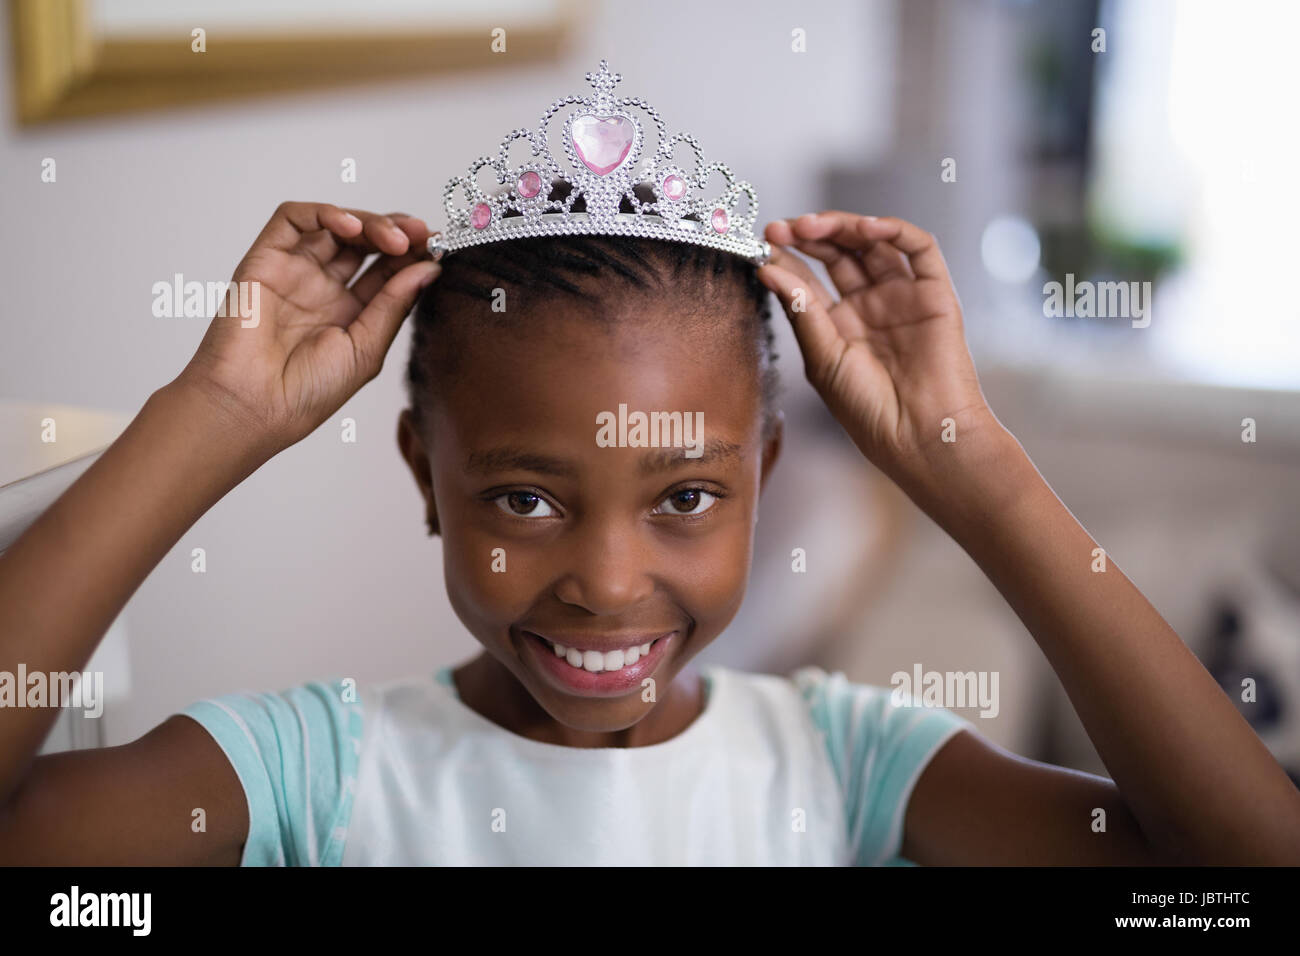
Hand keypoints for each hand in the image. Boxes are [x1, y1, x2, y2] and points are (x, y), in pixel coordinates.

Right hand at [176, 202, 439, 457]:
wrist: (253, 406)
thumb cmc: (306, 392)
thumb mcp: (367, 349)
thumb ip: (395, 305)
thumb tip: (430, 267)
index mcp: (350, 313)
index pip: (387, 271)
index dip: (414, 255)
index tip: (440, 248)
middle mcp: (323, 288)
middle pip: (365, 243)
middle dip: (398, 232)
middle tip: (422, 234)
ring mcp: (295, 272)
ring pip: (335, 225)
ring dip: (370, 222)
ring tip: (396, 237)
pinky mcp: (265, 259)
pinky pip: (292, 219)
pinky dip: (324, 213)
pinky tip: (351, 228)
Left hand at [757, 212, 1004, 483]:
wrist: (919, 435)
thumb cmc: (869, 410)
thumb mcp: (823, 359)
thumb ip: (800, 310)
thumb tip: (768, 269)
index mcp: (838, 325)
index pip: (809, 278)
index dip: (786, 257)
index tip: (762, 242)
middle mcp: (870, 305)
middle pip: (838, 253)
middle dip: (808, 235)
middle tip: (782, 228)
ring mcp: (902, 296)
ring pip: (873, 243)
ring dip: (842, 226)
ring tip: (812, 226)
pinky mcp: (935, 292)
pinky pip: (918, 248)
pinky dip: (893, 230)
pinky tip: (865, 228)